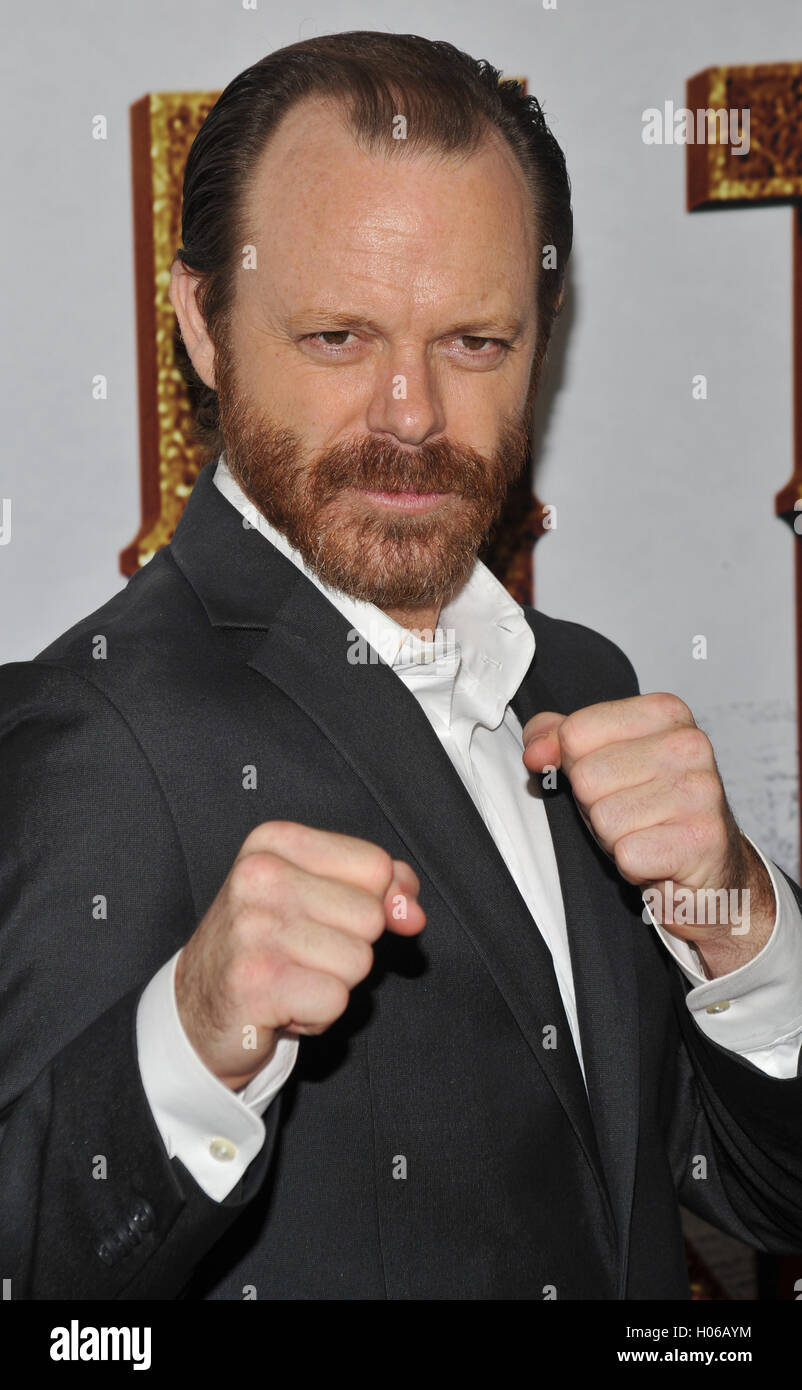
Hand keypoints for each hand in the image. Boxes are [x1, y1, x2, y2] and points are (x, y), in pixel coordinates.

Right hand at [175, 821, 424, 1088]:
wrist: (195, 1009)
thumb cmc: (264, 947)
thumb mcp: (316, 896)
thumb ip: (377, 888)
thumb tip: (412, 912)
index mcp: (275, 841)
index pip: (376, 866)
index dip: (375, 904)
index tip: (328, 921)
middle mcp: (259, 875)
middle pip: (371, 916)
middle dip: (349, 947)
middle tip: (300, 955)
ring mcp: (254, 927)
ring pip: (359, 961)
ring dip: (333, 983)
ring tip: (290, 978)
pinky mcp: (256, 980)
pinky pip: (336, 999)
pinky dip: (318, 1015)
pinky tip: (282, 1006)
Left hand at [521, 692, 774, 976]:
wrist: (710, 868)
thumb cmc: (652, 810)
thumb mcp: (601, 761)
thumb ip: (559, 739)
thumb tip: (536, 749)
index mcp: (665, 713)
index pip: (575, 732)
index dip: (576, 766)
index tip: (610, 779)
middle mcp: (689, 745)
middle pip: (587, 777)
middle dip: (595, 805)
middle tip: (629, 814)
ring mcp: (700, 791)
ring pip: (603, 818)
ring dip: (613, 837)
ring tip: (644, 833)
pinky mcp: (702, 839)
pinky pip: (627, 854)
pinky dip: (633, 865)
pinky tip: (657, 857)